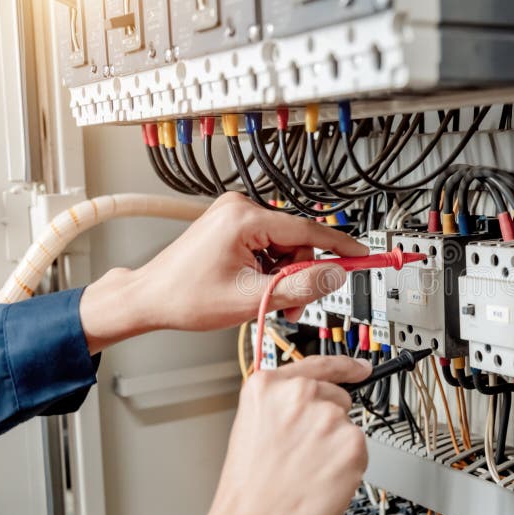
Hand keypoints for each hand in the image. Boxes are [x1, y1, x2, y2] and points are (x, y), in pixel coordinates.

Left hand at [79, 193, 366, 352]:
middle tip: (290, 305)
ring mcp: (235, 216)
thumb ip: (299, 287)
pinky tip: (257, 287)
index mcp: (244, 219)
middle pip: (297, 241)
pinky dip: (271, 269)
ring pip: (285, 246)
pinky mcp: (232, 226)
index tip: (363, 255)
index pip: (308, 229)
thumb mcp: (250, 298)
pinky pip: (269, 246)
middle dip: (300, 275)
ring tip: (268, 301)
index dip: (340, 246)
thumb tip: (334, 276)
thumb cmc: (185, 297)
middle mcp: (240, 209)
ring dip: (284, 276)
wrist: (150, 298)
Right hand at [200, 356, 371, 514]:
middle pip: (337, 396)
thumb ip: (282, 403)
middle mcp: (299, 393)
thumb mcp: (253, 426)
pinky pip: (359, 448)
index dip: (345, 366)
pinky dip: (347, 464)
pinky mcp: (351, 441)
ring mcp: (328, 416)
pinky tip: (322, 477)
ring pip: (347, 424)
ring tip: (307, 468)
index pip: (318, 363)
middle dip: (328, 420)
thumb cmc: (250, 487)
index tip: (361, 368)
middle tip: (304, 450)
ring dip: (335, 444)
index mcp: (267, 386)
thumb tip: (312, 400)